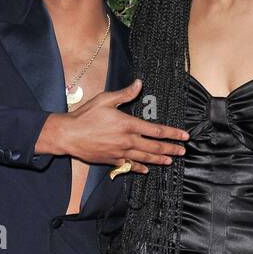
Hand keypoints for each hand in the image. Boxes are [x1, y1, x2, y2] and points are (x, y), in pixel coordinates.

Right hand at [35, 79, 189, 172]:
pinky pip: (130, 166)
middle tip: (183, 151)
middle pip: (155, 147)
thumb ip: (125, 94)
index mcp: (128, 124)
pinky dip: (140, 168)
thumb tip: (139, 83)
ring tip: (170, 161)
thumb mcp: (105, 99)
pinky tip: (147, 170)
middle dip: (171, 149)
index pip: (156, 130)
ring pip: (145, 158)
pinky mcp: (112, 161)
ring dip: (159, 160)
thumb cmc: (85, 116)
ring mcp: (120, 153)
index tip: (184, 136)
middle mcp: (127, 141)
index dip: (172, 133)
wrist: (68, 135)